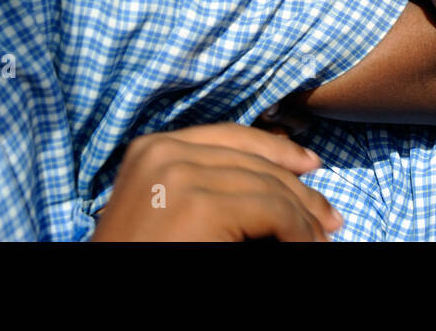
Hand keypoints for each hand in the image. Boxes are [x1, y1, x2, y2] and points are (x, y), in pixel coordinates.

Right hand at [92, 123, 342, 241]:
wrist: (106, 298)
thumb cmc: (144, 254)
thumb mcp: (169, 205)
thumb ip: (208, 183)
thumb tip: (279, 176)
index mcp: (151, 148)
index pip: (230, 137)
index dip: (277, 150)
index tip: (310, 166)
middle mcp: (163, 151)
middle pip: (252, 160)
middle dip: (298, 189)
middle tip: (329, 217)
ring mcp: (178, 174)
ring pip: (268, 186)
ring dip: (302, 216)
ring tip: (322, 238)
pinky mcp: (198, 204)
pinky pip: (270, 211)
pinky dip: (297, 231)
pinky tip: (304, 246)